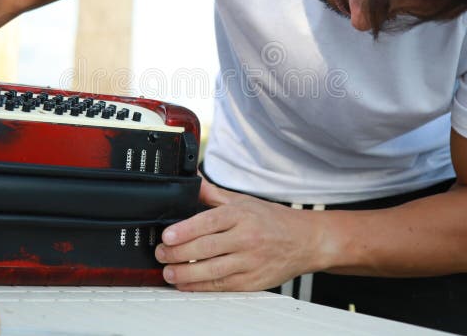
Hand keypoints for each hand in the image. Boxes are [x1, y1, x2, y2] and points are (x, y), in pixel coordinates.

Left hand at [155, 179, 325, 290]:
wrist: (305, 241)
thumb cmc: (272, 219)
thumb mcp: (242, 200)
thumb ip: (212, 193)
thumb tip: (190, 179)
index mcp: (241, 215)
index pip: (209, 222)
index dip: (185, 230)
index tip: (167, 236)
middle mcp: (246, 238)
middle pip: (206, 247)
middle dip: (178, 253)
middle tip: (161, 254)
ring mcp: (250, 262)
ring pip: (212, 270)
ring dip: (185, 273)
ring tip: (168, 271)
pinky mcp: (252, 282)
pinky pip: (222, 286)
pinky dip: (201, 286)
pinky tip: (186, 283)